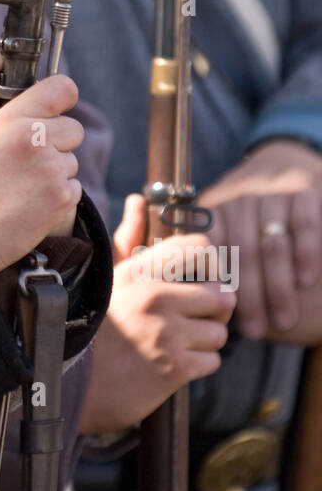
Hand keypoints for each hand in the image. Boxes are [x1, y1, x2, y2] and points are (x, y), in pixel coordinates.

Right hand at [0, 74, 82, 278]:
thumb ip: (15, 121)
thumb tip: (49, 111)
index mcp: (11, 119)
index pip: (62, 88)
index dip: (63, 98)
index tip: (57, 109)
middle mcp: (34, 138)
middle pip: (73, 128)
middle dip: (59, 143)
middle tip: (32, 161)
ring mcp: (51, 168)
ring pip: (72, 161)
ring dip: (55, 172)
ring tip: (24, 187)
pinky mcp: (62, 196)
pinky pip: (74, 187)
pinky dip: (58, 196)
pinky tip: (32, 203)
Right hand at [79, 214, 235, 433]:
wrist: (77, 383)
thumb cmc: (96, 325)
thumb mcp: (109, 278)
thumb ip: (128, 238)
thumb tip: (139, 200)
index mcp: (138, 271)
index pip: (200, 247)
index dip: (209, 264)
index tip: (201, 278)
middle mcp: (155, 297)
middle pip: (222, 294)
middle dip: (213, 309)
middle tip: (194, 316)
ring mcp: (166, 334)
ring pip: (220, 331)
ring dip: (205, 339)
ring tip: (181, 341)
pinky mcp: (175, 368)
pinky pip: (213, 360)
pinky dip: (199, 363)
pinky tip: (176, 362)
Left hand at [198, 140, 321, 338]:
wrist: (285, 158)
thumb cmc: (248, 207)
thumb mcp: (221, 217)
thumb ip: (203, 247)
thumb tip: (183, 292)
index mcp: (213, 208)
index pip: (211, 250)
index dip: (216, 287)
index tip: (221, 319)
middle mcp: (239, 198)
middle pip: (242, 254)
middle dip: (250, 297)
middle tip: (257, 331)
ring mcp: (272, 193)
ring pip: (273, 245)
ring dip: (279, 287)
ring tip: (284, 321)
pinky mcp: (303, 190)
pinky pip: (304, 227)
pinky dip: (306, 255)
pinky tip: (306, 282)